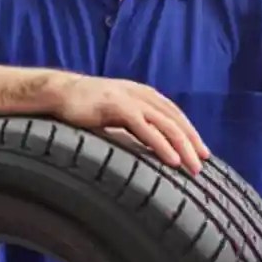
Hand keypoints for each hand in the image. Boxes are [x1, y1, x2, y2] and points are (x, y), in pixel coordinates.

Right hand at [53, 75, 209, 173]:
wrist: (58, 93)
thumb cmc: (85, 107)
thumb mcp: (115, 114)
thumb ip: (133, 125)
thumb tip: (149, 147)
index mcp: (143, 94)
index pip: (174, 114)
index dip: (190, 133)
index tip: (202, 153)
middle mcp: (141, 94)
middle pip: (175, 120)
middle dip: (192, 143)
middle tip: (202, 165)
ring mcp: (130, 99)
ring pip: (166, 125)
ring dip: (183, 148)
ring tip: (193, 168)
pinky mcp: (118, 107)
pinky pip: (146, 129)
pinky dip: (162, 145)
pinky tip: (172, 160)